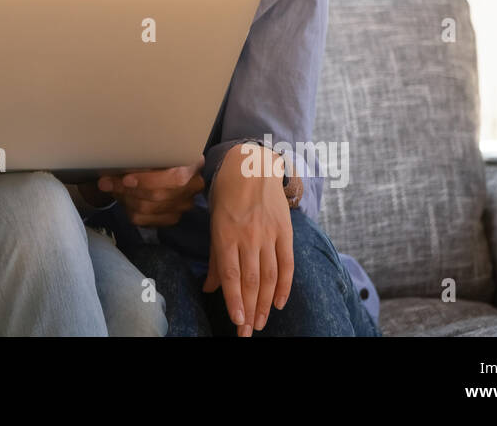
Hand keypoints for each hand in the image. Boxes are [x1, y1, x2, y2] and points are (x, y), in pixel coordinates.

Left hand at [92, 158, 204, 225]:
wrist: (167, 162)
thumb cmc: (158, 151)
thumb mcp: (152, 147)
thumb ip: (137, 155)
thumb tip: (110, 170)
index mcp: (192, 162)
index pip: (174, 178)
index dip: (148, 181)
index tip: (126, 179)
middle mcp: (193, 185)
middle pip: (157, 196)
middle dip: (127, 190)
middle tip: (106, 182)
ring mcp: (185, 204)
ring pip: (148, 209)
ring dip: (125, 199)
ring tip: (113, 188)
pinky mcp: (172, 217)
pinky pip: (145, 220)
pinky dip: (129, 210)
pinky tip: (123, 198)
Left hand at [203, 144, 293, 336]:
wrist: (252, 163)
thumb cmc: (227, 193)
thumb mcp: (214, 221)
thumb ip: (214, 257)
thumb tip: (209, 288)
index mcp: (225, 232)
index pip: (230, 273)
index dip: (234, 298)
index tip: (236, 320)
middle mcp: (248, 235)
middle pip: (250, 279)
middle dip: (249, 309)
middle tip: (247, 332)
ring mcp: (268, 233)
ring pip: (269, 275)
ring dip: (265, 303)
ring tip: (260, 323)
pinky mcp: (284, 230)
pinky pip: (287, 263)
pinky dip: (285, 285)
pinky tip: (279, 302)